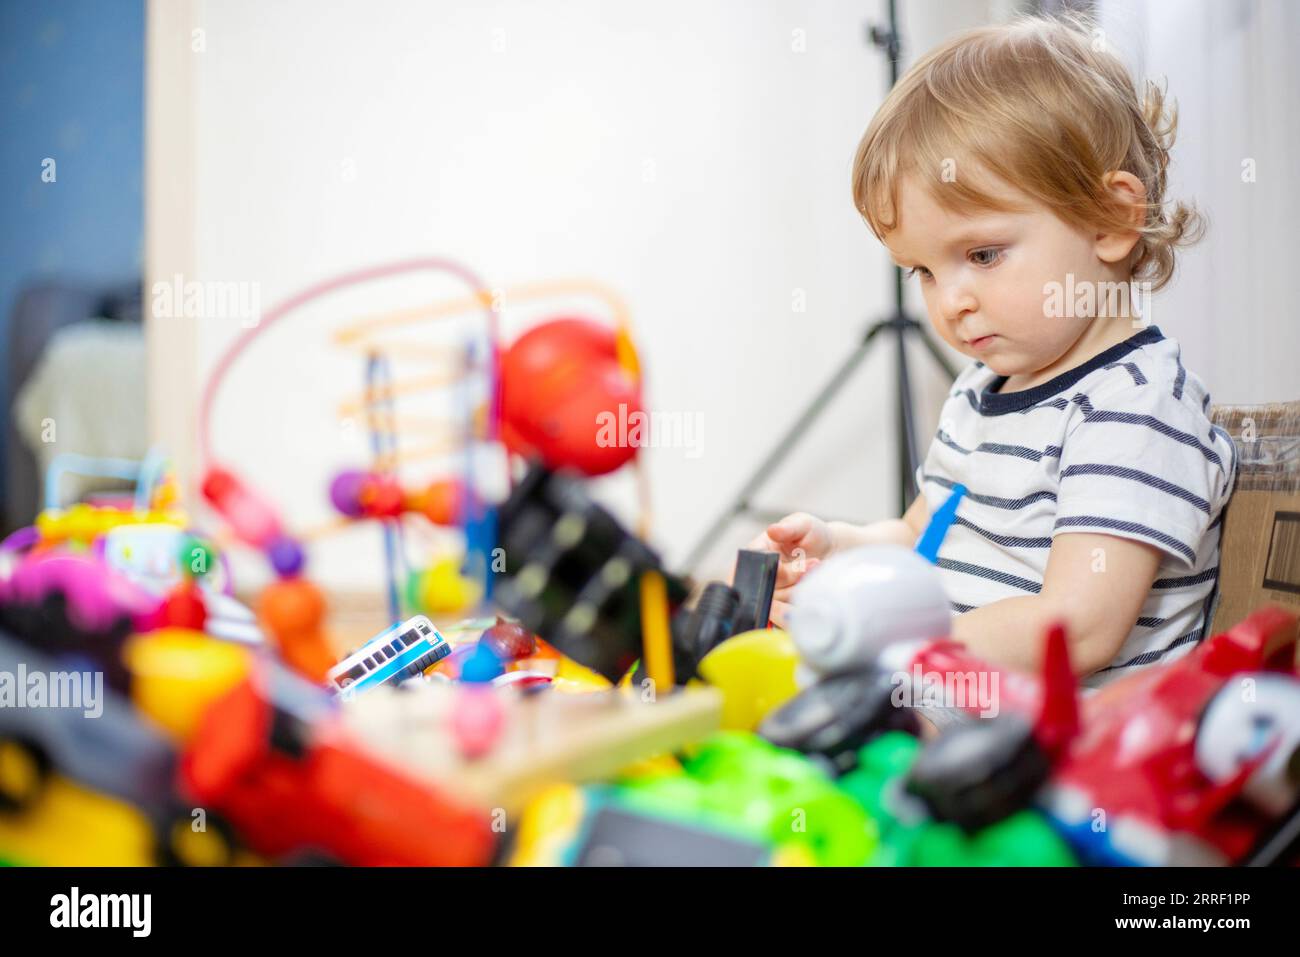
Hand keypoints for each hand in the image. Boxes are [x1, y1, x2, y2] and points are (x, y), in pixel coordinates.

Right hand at [742, 512, 831, 626]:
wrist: (831, 552)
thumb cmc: (812, 534)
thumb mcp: (802, 524)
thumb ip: (788, 528)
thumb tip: (772, 530)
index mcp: (757, 551)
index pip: (748, 564)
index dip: (762, 568)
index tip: (783, 565)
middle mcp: (759, 574)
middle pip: (765, 584)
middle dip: (791, 576)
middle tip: (813, 563)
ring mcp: (772, 592)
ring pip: (779, 600)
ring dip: (801, 586)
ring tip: (817, 567)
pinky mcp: (784, 607)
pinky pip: (789, 612)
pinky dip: (805, 600)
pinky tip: (815, 584)